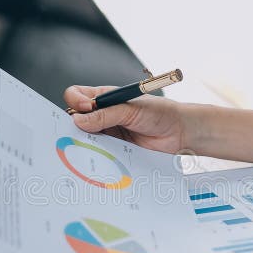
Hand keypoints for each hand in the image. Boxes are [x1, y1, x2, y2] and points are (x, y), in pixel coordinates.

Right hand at [63, 85, 187, 153]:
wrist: (179, 133)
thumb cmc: (159, 113)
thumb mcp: (131, 109)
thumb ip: (105, 115)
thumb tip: (79, 120)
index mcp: (104, 98)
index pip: (77, 96)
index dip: (76, 101)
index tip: (86, 108)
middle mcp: (102, 115)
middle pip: (76, 119)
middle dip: (74, 125)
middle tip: (81, 131)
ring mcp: (107, 133)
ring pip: (85, 138)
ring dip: (85, 142)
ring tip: (94, 145)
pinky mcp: (114, 149)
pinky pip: (99, 153)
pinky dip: (97, 155)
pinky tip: (102, 156)